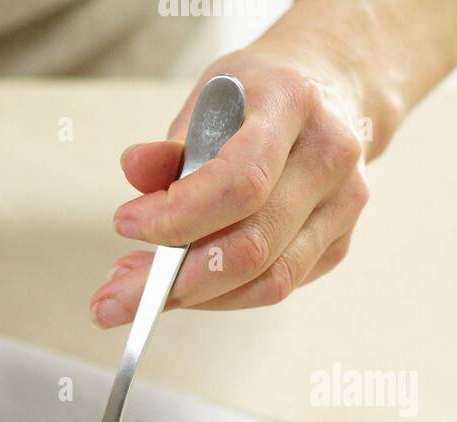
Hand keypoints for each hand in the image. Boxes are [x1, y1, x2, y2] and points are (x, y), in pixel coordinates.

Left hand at [89, 41, 371, 323]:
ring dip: (192, 298)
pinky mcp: (337, 242)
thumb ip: (170, 146)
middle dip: (172, 282)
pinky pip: (273, 287)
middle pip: (252, 246)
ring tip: (138, 291)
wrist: (327, 88)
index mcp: (292, 105)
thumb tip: (133, 169)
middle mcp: (328, 156)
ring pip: (266, 282)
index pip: (239, 183)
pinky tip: (181, 286)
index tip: (125, 225)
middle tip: (113, 297)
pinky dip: (219, 297)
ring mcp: (342, 204)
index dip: (177, 217)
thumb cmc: (254, 97)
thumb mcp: (206, 101)